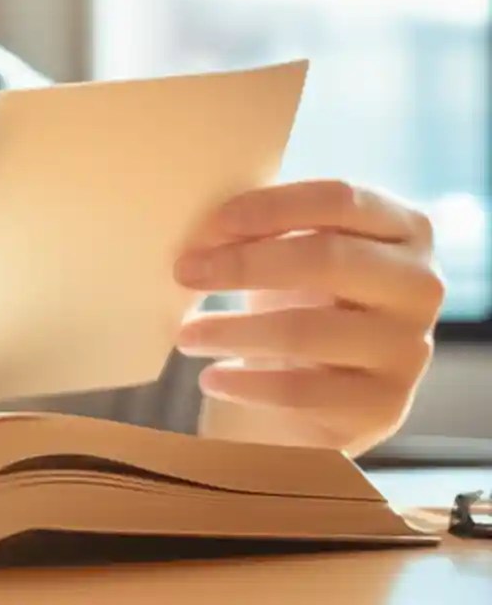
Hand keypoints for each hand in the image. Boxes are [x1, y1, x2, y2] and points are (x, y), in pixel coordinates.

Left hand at [173, 180, 443, 454]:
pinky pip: (301, 392)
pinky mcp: (384, 406)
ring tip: (186, 335)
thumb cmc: (298, 300)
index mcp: (405, 229)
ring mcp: (409, 349)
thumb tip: (205, 232)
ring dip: (231, 330)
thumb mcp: (289, 253)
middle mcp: (420, 285)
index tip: (210, 225)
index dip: (271, 207)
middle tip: (184, 272)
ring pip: (306, 330)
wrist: (319, 392)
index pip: (339, 199)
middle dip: (244, 264)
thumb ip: (265, 230)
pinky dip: (245, 384)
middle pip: (326, 258)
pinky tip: (211, 379)